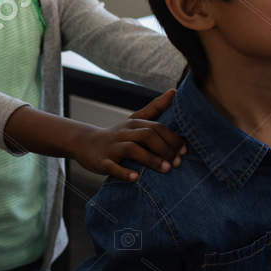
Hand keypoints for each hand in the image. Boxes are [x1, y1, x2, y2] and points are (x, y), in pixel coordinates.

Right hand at [72, 88, 186, 181]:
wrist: (85, 144)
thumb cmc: (118, 135)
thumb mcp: (135, 120)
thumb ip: (155, 108)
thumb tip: (174, 92)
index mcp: (134, 124)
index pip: (157, 127)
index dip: (172, 138)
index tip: (184, 151)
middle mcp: (124, 133)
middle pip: (147, 135)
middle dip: (164, 148)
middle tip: (177, 163)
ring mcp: (112, 147)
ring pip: (132, 149)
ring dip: (151, 159)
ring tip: (165, 169)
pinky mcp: (102, 161)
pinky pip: (112, 167)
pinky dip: (124, 172)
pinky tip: (135, 178)